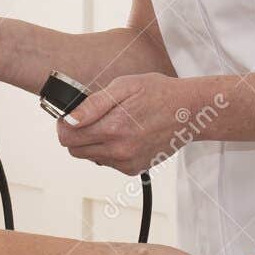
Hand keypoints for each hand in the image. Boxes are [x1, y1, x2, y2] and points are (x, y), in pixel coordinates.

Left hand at [57, 73, 203, 174]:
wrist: (189, 112)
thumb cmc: (158, 93)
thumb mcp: (124, 86)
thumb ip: (93, 105)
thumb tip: (70, 119)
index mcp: (113, 128)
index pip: (67, 138)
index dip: (65, 124)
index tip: (72, 115)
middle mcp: (119, 151)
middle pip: (75, 151)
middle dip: (77, 134)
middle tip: (92, 118)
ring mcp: (127, 162)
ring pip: (91, 157)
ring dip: (93, 143)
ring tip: (113, 124)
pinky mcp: (135, 168)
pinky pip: (108, 162)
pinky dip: (110, 150)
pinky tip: (124, 134)